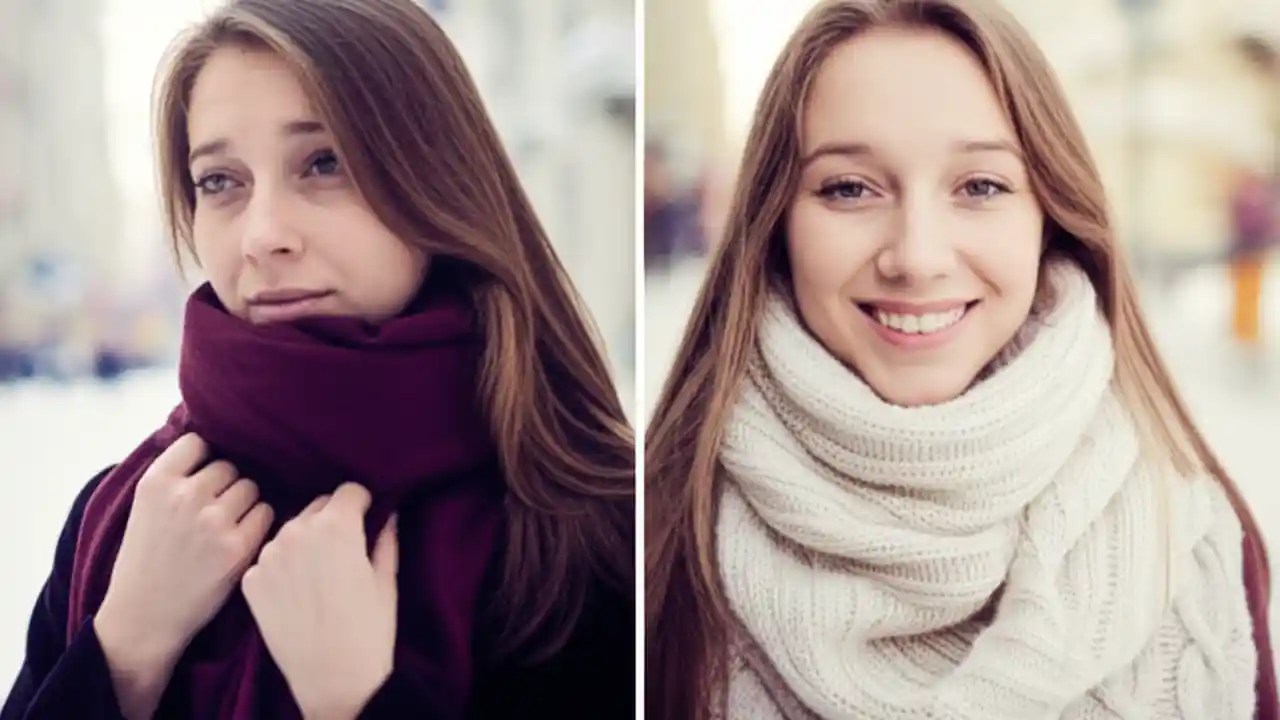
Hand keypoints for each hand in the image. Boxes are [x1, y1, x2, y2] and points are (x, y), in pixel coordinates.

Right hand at [94, 433, 273, 717]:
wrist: (144, 617)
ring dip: (245, 504)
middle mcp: (184, 496)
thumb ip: (175, 474)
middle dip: (226, 486)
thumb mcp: (145, 507)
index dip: (205, 462)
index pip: (199, 443)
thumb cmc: (148, 559)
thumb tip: (214, 433)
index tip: (201, 483)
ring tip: (225, 528)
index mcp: (156, 482)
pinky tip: (240, 541)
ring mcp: (212, 521)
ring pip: (251, 488)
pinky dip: (259, 524)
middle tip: (213, 514)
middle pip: (230, 467)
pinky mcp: (237, 547)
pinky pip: (267, 513)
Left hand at [241, 482, 398, 719]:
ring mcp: (268, 556)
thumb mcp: (386, 580)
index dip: (361, 504)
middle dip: (331, 521)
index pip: (348, 490)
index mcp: (337, 525)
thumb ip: (385, 538)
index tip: (365, 519)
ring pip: (290, 531)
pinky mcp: (250, 581)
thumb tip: (388, 514)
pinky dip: (282, 569)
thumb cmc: (369, 630)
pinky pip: (269, 560)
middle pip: (317, 507)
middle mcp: (297, 532)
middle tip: (342, 552)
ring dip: (304, 542)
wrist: (332, 680)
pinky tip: (296, 594)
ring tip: (316, 575)